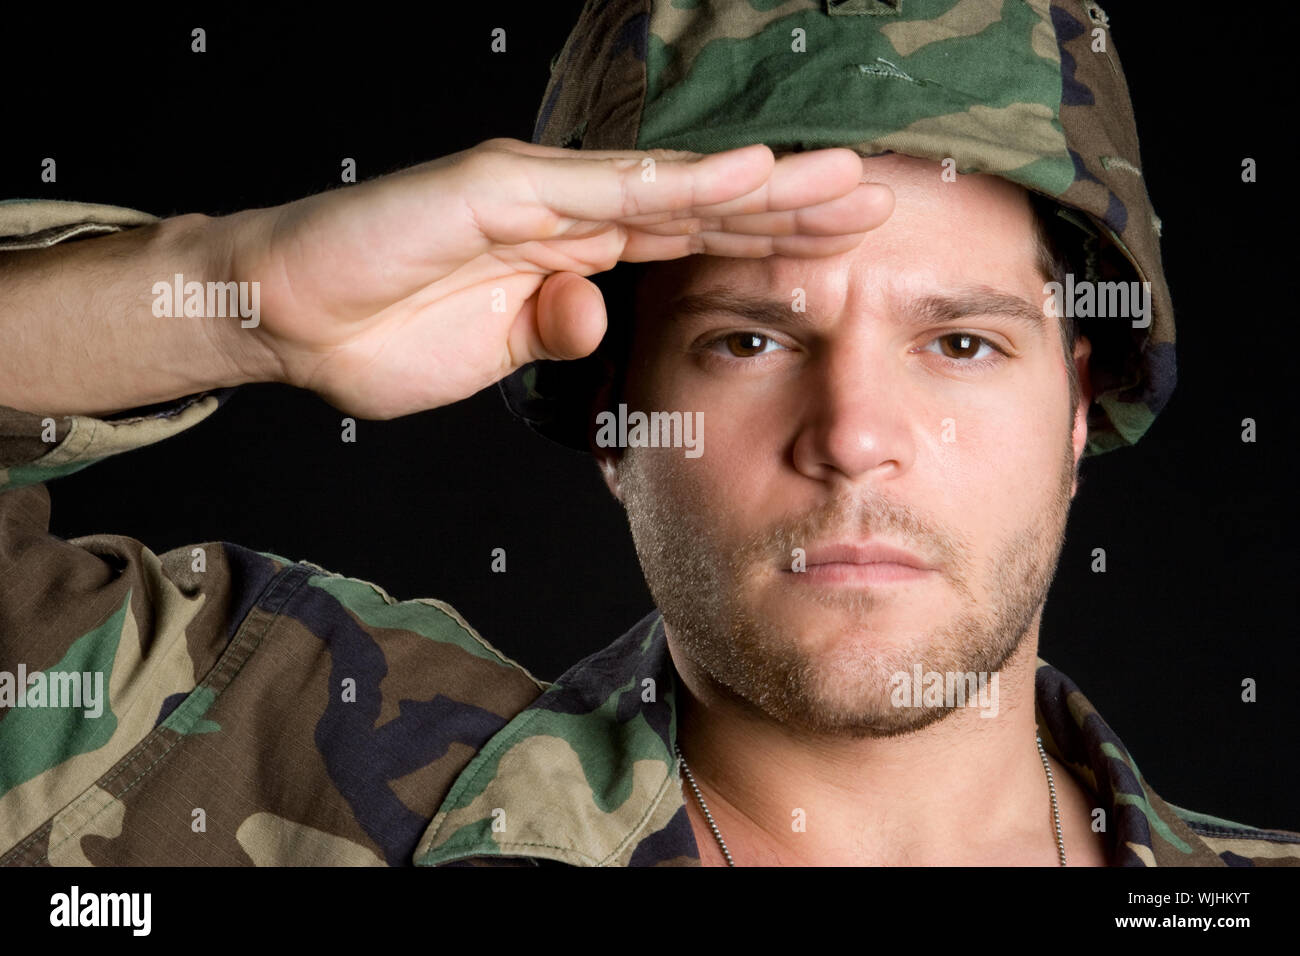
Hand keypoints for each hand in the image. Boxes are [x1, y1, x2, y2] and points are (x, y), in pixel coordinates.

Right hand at [227, 137, 893, 418]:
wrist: (285, 318)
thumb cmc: (378, 335)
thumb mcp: (492, 354)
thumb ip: (551, 332)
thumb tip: (594, 317)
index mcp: (569, 259)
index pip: (686, 247)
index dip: (762, 246)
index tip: (837, 252)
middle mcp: (564, 216)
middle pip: (697, 209)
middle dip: (786, 209)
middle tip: (873, 205)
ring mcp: (535, 199)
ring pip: (667, 189)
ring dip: (756, 187)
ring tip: (840, 181)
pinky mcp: (498, 192)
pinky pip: (601, 193)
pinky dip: (675, 186)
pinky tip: (745, 178)